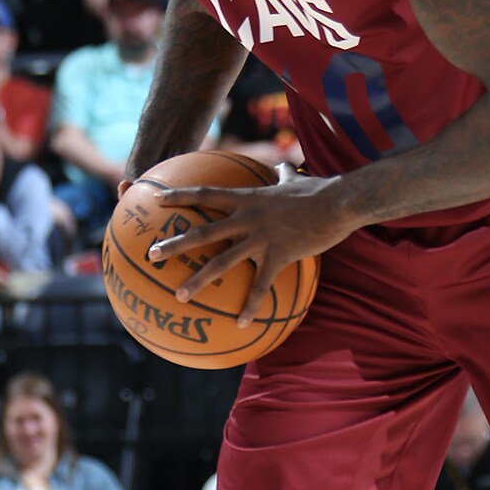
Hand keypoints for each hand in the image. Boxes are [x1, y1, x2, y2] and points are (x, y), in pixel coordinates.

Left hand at [147, 163, 354, 324]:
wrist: (338, 203)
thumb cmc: (318, 191)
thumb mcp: (295, 179)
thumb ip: (282, 174)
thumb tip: (282, 165)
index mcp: (248, 199)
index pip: (205, 194)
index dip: (179, 196)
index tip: (155, 200)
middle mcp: (248, 218)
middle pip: (203, 231)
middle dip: (174, 243)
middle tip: (150, 255)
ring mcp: (261, 238)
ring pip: (223, 262)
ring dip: (199, 279)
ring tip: (179, 295)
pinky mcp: (278, 256)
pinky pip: (260, 286)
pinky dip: (250, 306)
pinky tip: (241, 324)